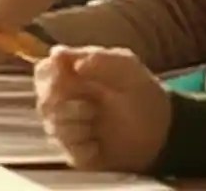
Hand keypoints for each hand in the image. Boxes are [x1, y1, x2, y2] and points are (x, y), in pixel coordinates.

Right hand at [33, 46, 170, 172]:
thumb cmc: (142, 92)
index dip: (51, 75)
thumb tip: (58, 54)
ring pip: (53, 125)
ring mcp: (67, 127)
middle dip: (66, 103)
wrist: (162, 130)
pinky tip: (98, 143)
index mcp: (71, 75)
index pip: (43, 71)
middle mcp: (63, 100)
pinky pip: (67, 149)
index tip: (67, 78)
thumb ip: (95, 57)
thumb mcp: (126, 65)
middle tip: (91, 105)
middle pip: (43, 100)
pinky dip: (84, 146)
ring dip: (77, 123)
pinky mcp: (75, 152)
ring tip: (98, 121)